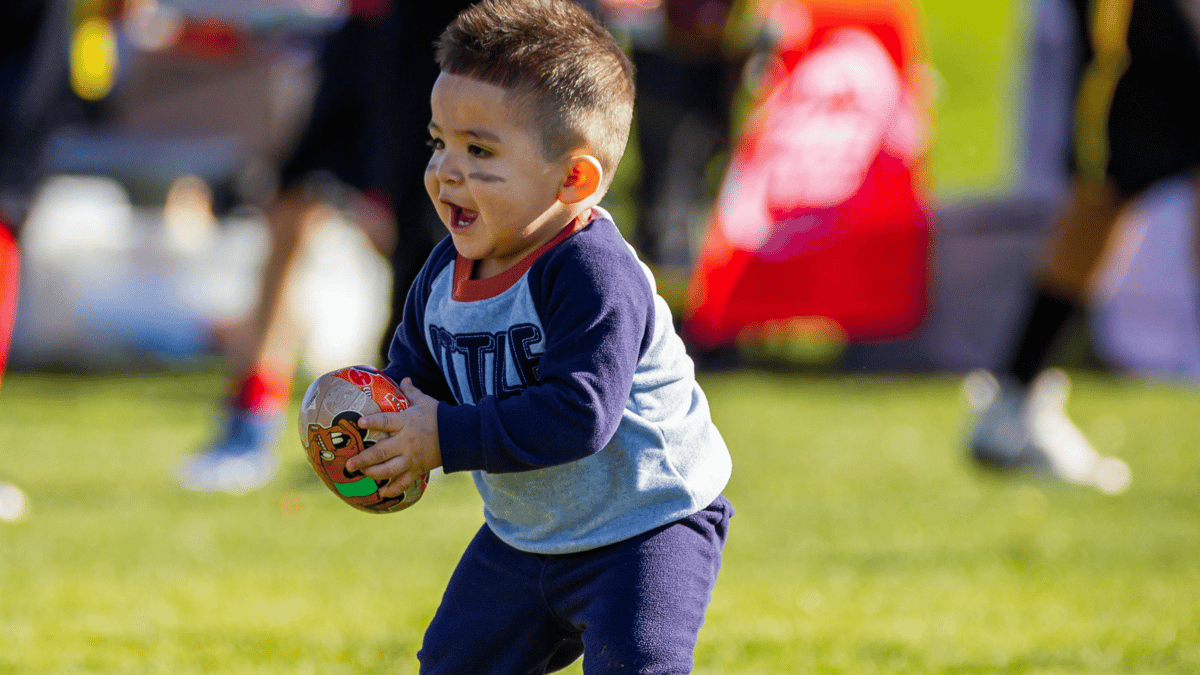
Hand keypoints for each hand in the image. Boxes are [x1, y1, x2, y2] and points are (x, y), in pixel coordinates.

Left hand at [344, 378, 441, 498]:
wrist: (458, 435)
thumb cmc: (439, 416)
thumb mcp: (425, 401)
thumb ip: (411, 392)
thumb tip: (404, 378)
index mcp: (406, 423)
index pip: (386, 422)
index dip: (372, 422)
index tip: (359, 422)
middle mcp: (406, 442)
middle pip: (381, 452)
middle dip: (362, 459)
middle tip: (348, 464)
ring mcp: (411, 458)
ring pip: (389, 469)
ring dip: (373, 474)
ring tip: (361, 475)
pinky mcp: (418, 469)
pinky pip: (403, 482)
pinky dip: (392, 490)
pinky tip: (381, 494)